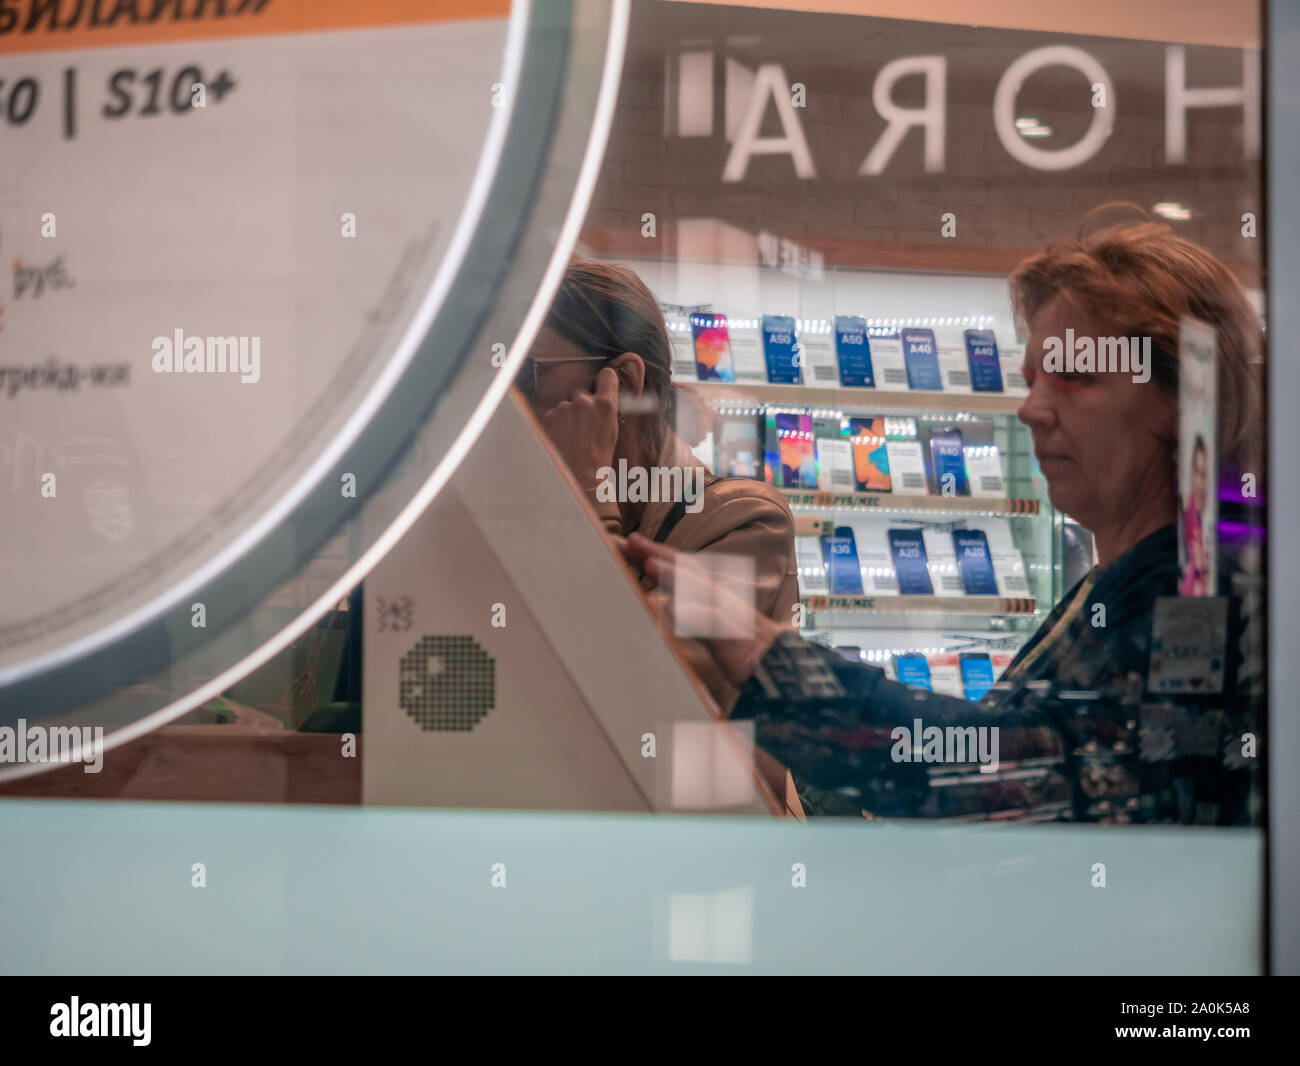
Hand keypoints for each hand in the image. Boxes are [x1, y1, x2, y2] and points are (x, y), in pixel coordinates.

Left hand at [539, 366, 619, 487]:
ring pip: (566, 406)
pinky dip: (556, 424)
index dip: (604, 380)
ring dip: (568, 416)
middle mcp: (584, 401)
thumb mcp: (612, 430)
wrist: (579, 477)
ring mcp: (565, 408)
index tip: (602, 385)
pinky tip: (562, 439)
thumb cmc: (599, 457)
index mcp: (605, 404)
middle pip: (582, 393)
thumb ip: (606, 409)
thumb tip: (604, 397)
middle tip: (584, 427)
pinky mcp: (550, 416)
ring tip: (572, 437)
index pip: (607, 375)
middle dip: (582, 406)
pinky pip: (554, 414)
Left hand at [620, 533, 782, 687]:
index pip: (681, 568)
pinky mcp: (734, 638)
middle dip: (657, 554)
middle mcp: (719, 598)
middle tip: (628, 541)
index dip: (655, 553)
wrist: (781, 664)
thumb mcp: (713, 627)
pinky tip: (674, 608)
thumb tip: (667, 605)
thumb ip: (691, 615)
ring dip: (674, 575)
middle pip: (687, 570)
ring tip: (649, 562)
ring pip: (700, 590)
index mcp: (713, 594)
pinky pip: (714, 624)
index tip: (628, 542)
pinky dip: (694, 614)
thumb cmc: (745, 646)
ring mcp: (728, 615)